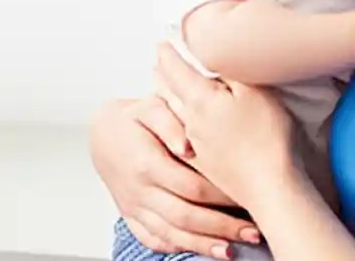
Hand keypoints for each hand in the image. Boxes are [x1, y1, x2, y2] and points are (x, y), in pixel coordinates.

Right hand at [89, 97, 261, 257]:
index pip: (190, 186)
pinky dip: (178, 247)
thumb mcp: (150, 107)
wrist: (102, 135)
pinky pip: (153, 239)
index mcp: (146, 163)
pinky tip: (201, 249)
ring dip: (203, 244)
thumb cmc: (132, 119)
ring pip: (171, 233)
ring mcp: (134, 206)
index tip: (247, 196)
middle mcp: (139, 190)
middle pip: (185, 216)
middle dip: (221, 227)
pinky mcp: (131, 216)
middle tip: (253, 232)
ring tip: (232, 250)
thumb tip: (189, 146)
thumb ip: (170, 122)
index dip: (221, 195)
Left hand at [152, 42, 299, 212]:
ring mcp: (194, 144)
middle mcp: (190, 120)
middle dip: (162, 74)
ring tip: (162, 87)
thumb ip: (230, 72)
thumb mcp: (254, 92)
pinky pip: (178, 136)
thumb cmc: (268, 138)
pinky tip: (178, 124)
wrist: (270, 187)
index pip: (176, 69)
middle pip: (168, 91)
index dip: (168, 54)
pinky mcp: (203, 163)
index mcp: (200, 99)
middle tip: (158, 62)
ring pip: (172, 113)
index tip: (161, 44)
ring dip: (165, 96)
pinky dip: (173, 122)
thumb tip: (214, 56)